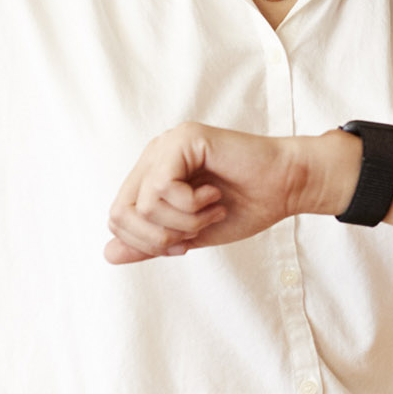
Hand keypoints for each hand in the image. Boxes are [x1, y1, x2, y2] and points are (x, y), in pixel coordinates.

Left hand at [104, 123, 351, 263]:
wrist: (286, 188)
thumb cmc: (246, 206)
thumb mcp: (190, 234)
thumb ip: (151, 242)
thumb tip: (107, 254)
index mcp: (152, 176)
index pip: (117, 217)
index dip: (146, 242)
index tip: (184, 245)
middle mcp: (154, 156)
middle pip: (120, 213)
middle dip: (158, 238)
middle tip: (194, 232)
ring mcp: (168, 145)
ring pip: (143, 204)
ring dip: (185, 221)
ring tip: (212, 210)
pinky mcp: (184, 139)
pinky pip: (163, 187)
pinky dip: (191, 206)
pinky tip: (215, 195)